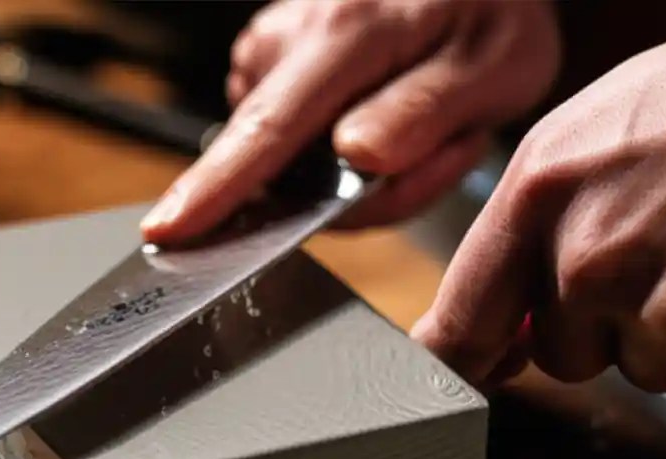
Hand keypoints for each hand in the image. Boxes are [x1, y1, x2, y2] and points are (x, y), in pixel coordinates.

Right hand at [140, 0, 560, 242]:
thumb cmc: (489, 14)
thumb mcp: (497, 64)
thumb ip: (424, 110)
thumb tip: (354, 156)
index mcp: (345, 35)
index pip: (270, 129)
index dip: (217, 188)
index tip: (169, 229)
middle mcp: (289, 39)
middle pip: (286, 171)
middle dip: (365, 194)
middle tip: (445, 150)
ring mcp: (270, 52)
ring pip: (298, 171)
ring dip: (366, 179)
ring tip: (426, 130)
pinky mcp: (266, 67)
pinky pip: (295, 151)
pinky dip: (346, 159)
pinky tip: (386, 123)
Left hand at [412, 30, 665, 398]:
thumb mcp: (597, 133)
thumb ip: (538, 219)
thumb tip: (504, 308)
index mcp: (538, 196)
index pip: (461, 323)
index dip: (461, 361)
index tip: (459, 378)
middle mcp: (585, 258)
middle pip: (565, 354)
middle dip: (606, 325)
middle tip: (664, 253)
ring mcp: (659, 303)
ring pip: (646, 366)